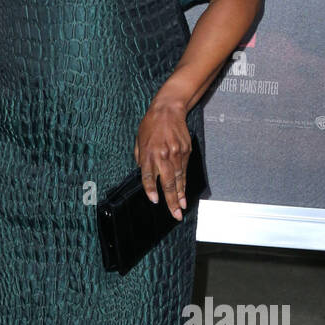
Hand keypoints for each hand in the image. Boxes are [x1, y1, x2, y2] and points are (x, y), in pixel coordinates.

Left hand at [133, 98, 191, 220]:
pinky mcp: (186, 152)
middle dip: (170, 201)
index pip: (149, 176)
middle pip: (167, 182)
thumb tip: (143, 172)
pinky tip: (184, 193)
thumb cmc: (151, 124)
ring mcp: (176, 154)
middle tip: (174, 214)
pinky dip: (184, 183)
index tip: (154, 200)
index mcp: (148, 153)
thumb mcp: (139, 140)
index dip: (151, 190)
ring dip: (179, 196)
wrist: (168, 110)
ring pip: (178, 179)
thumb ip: (140, 158)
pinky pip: (184, 171)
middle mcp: (163, 155)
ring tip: (181, 208)